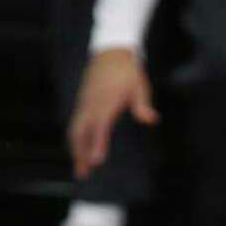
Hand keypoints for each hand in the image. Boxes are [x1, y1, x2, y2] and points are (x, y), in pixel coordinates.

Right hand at [68, 48, 158, 179]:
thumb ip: (143, 104)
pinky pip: (75, 124)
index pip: (100, 126)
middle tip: (83, 174)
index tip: (96, 161)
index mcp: (106, 101)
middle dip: (80, 153)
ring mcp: (84, 103)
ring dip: (75, 150)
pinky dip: (74, 140)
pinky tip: (77, 152)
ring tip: (79, 169)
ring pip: (74, 129)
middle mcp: (91, 104)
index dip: (98, 144)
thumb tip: (151, 119)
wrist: (111, 52)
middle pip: (80, 132)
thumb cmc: (128, 71)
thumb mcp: (140, 85)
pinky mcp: (82, 103)